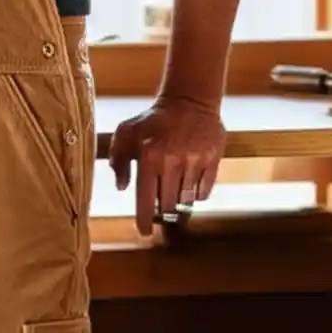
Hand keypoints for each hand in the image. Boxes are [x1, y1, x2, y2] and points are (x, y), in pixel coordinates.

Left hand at [108, 97, 226, 236]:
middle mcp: (172, 161)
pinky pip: (204, 191)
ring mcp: (195, 160)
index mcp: (149, 157)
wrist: (189, 100)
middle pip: (168, 204)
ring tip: (174, 196)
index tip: (144, 232)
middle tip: (159, 210)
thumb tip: (121, 187)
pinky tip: (189, 187)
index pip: (146, 199)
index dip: (144, 220)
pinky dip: (195, 195)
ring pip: (186, 199)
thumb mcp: (126, 133)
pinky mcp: (213, 159)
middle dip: (162, 211)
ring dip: (178, 203)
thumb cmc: (154, 119)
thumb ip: (118, 160)